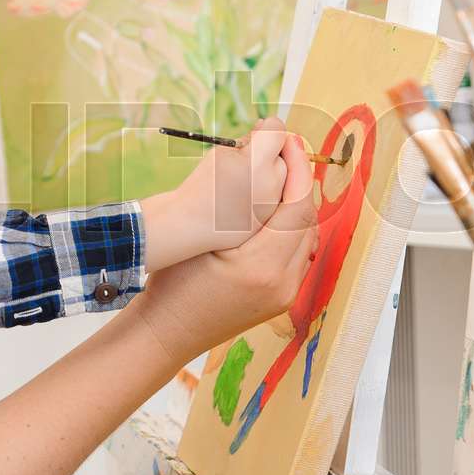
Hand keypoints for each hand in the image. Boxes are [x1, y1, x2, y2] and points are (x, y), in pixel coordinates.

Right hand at [135, 133, 316, 363]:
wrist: (166, 332)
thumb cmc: (173, 283)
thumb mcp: (201, 236)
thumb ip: (236, 203)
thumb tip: (260, 160)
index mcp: (263, 266)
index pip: (298, 207)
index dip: (298, 169)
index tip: (290, 142)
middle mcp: (284, 283)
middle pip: (307, 220)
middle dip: (298, 184)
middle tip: (283, 153)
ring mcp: (285, 294)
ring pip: (307, 236)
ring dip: (295, 205)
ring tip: (276, 177)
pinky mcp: (281, 298)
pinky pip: (298, 254)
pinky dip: (290, 228)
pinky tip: (270, 213)